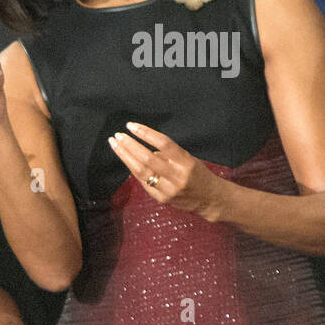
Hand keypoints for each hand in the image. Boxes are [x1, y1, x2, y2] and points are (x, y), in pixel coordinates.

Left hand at [107, 122, 224, 218]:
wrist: (210, 199)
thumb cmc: (198, 174)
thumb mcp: (188, 159)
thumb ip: (168, 154)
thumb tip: (145, 147)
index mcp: (186, 161)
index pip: (163, 143)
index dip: (146, 133)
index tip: (131, 126)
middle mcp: (176, 175)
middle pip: (147, 158)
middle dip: (129, 145)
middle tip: (118, 135)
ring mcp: (167, 188)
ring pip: (140, 171)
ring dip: (125, 156)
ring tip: (115, 145)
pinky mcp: (161, 198)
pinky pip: (143, 182)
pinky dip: (133, 169)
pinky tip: (126, 160)